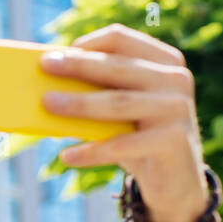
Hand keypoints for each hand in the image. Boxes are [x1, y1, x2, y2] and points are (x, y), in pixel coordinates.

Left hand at [39, 23, 209, 221]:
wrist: (176, 182)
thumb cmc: (139, 139)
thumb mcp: (122, 112)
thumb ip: (99, 94)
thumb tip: (49, 89)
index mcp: (164, 62)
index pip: (122, 39)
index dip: (89, 43)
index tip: (59, 52)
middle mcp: (175, 79)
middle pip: (117, 68)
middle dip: (77, 65)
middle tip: (45, 66)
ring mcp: (177, 108)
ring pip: (118, 102)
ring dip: (78, 103)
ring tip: (46, 104)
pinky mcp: (173, 140)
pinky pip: (121, 145)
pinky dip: (91, 151)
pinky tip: (66, 156)